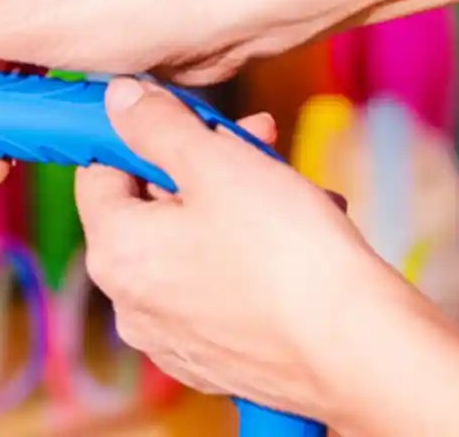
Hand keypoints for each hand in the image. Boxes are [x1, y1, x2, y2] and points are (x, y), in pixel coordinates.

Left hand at [78, 77, 426, 422]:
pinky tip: (301, 238)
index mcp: (114, 252)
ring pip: (190, 245)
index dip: (141, 135)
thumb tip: (117, 99)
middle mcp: (128, 302)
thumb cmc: (286, 252)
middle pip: (149, 208)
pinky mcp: (214, 360)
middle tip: (257, 139)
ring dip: (236, 204)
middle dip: (202, 165)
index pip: (98, 173)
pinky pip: (217, 288)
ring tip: (296, 189)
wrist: (361, 354)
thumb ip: (156, 124)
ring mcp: (170, 337)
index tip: (188, 118)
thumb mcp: (216, 163)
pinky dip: (249, 256)